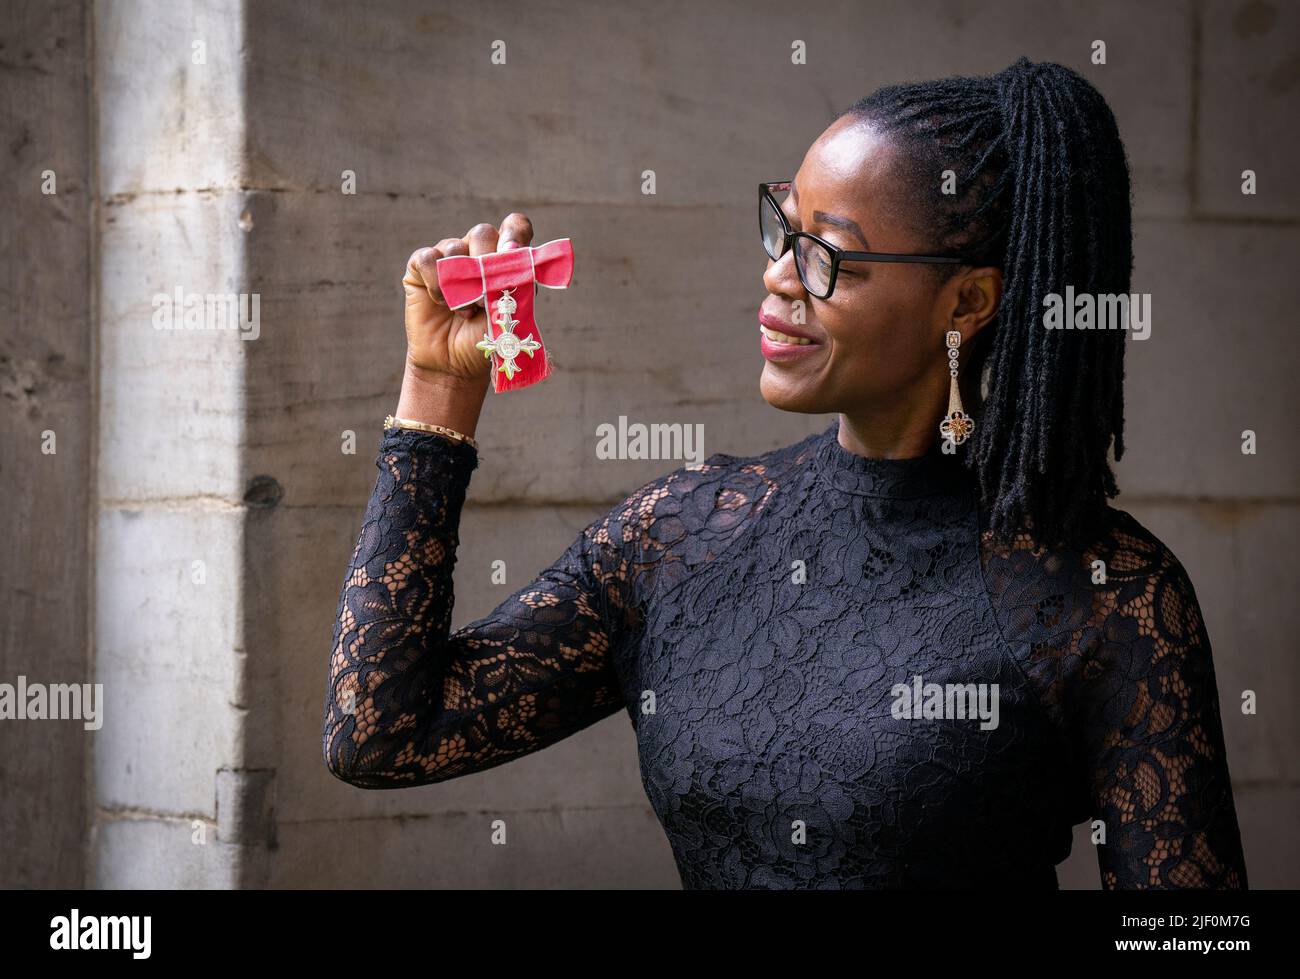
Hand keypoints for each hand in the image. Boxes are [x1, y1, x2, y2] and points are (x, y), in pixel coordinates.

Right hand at [401, 213, 535, 379]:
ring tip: (466, 312)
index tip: (512, 252)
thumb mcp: (510, 312)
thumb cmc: (486, 338)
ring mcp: (448, 258)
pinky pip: (428, 258)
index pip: (515, 226)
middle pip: (483, 232)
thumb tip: (512, 254)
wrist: (455, 364)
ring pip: (454, 246)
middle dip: (487, 262)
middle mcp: (476, 252)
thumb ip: (516, 283)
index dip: (515, 233)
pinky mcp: (421, 267)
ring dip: (462, 283)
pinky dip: (436, 281)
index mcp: (504, 259)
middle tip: (487, 295)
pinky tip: (442, 303)